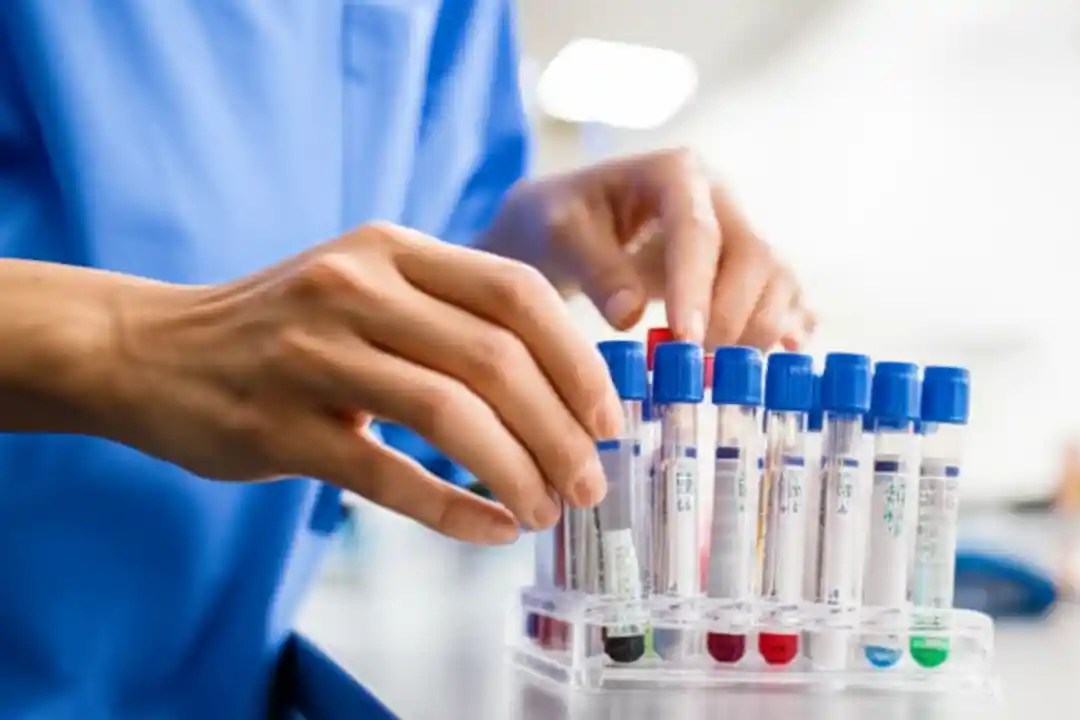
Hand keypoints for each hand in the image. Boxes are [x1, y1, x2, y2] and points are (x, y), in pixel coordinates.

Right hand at [95, 223, 621, 542]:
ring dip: (517, 473)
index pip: (515, 294)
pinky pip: (390, 477)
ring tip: (546, 511)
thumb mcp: (365, 285)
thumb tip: (563, 392)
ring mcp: (312, 354)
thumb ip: (450, 316)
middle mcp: (355, 287)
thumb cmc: (283, 326)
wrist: (149, 351)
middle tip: (589, 482)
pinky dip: (455, 510)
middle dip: (560, 431)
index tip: (609, 418)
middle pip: (496, 359)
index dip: (577, 360)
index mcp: (390, 248)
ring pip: (451, 416)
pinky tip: (490, 529)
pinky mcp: (279, 427)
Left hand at [480, 148, 815, 348]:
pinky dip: (786, 328)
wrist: (569, 223)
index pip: (698, 230)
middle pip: (754, 255)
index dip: (697, 287)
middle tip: (693, 367)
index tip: (684, 338)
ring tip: (715, 371)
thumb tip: (630, 315)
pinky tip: (779, 357)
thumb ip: (593, 267)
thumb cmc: (559, 220)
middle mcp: (721, 197)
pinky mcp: (748, 268)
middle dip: (731, 317)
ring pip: (777, 278)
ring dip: (757, 331)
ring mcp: (741, 230)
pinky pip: (785, 296)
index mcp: (676, 172)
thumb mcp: (558, 234)